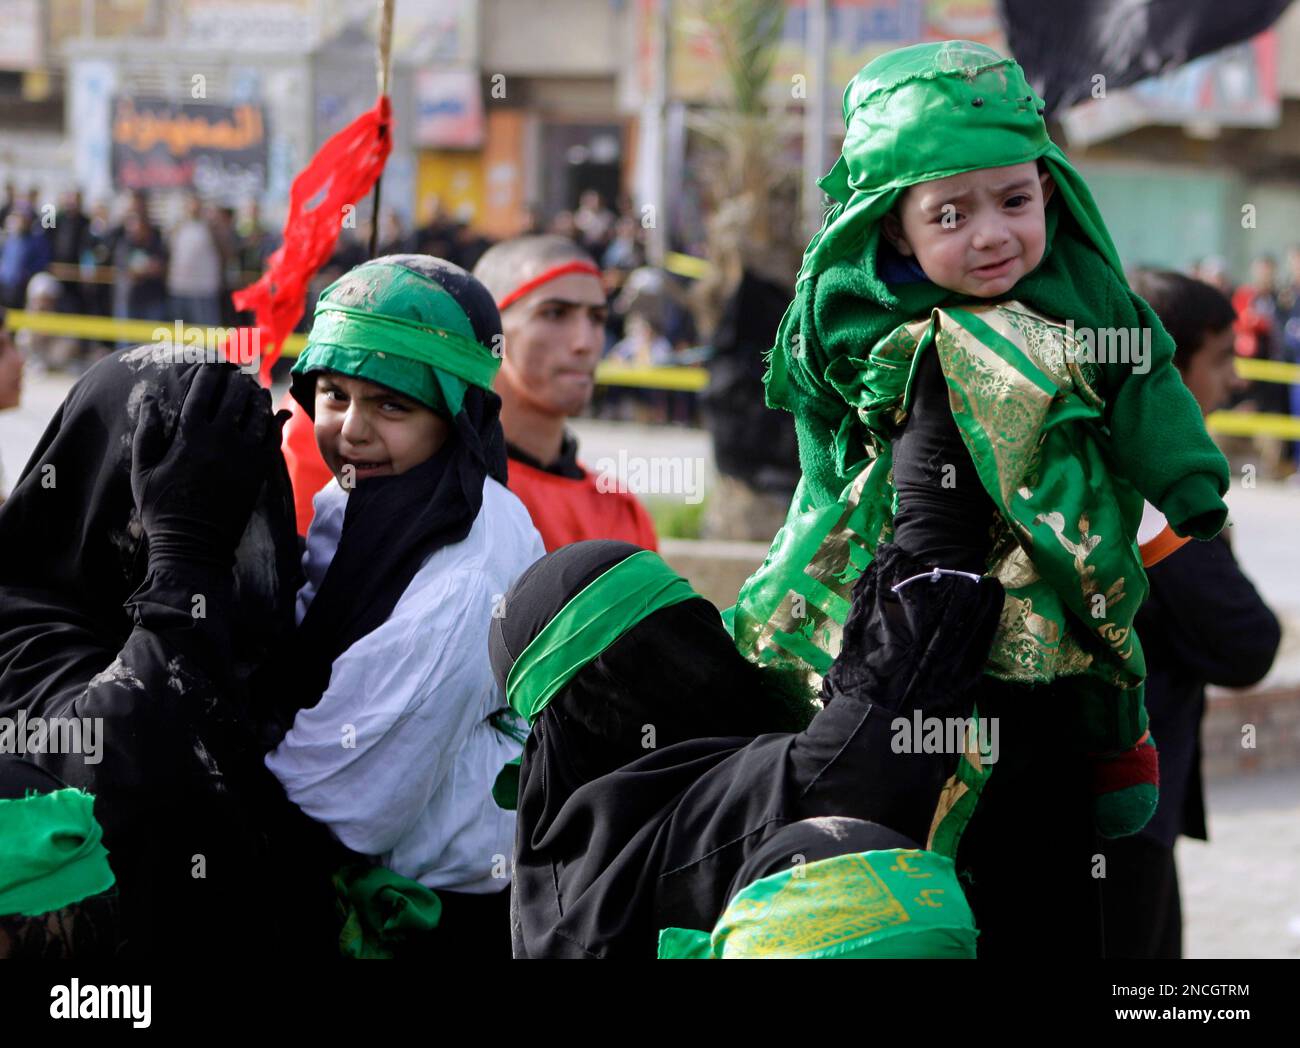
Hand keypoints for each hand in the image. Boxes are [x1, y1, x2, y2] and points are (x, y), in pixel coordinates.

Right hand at [131, 364, 284, 568]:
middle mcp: (220, 439)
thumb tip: (147, 396)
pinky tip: (274, 414)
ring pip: (257, 413)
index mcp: (189, 435)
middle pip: (234, 396)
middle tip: (237, 372)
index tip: (212, 363)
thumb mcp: (143, 469)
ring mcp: (243, 454)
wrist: (193, 543)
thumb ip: (147, 430)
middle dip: (236, 380)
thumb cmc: (161, 507)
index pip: (203, 390)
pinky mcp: (259, 470)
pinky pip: (273, 438)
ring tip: (254, 389)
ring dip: (257, 397)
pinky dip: (275, 421)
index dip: (209, 372)